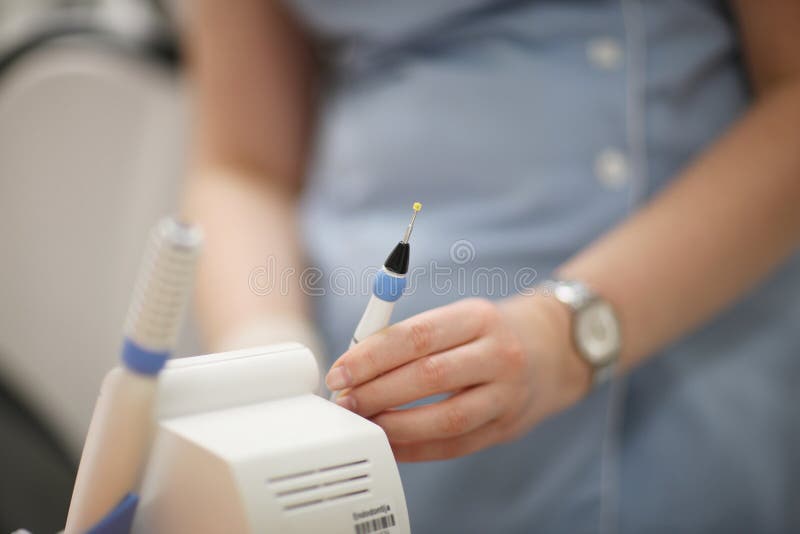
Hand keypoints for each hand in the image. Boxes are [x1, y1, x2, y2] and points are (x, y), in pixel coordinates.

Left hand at [325, 295, 591, 461]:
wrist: (554, 348)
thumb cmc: (490, 332)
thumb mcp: (458, 316)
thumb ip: (411, 337)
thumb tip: (354, 366)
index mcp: (477, 318)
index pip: (416, 336)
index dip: (371, 357)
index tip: (341, 371)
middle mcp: (498, 354)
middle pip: (429, 377)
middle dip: (377, 393)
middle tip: (345, 402)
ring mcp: (507, 395)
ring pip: (446, 418)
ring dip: (397, 426)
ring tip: (367, 424)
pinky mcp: (507, 428)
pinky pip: (456, 446)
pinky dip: (418, 449)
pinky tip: (392, 444)